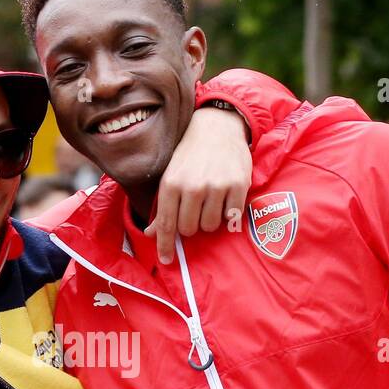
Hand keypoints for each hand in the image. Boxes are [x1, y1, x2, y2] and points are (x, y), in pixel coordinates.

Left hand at [147, 105, 251, 264]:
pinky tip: (225, 198)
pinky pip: (231, 217)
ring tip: (210, 201)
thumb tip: (150, 233)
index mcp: (171, 184)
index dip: (165, 246)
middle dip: (191, 225)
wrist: (217, 127)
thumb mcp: (170, 176)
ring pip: (210, 226)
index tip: (166, 261)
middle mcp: (192, 186)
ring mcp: (216, 187)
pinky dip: (228, 213)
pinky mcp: (238, 186)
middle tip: (195, 210)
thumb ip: (162, 206)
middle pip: (189, 229)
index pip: (166, 224)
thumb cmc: (190, 155)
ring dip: (209, 219)